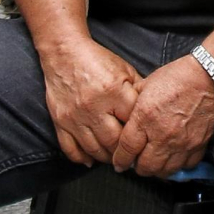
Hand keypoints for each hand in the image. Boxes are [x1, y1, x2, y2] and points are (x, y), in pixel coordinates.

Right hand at [38, 35, 139, 166]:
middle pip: (114, 142)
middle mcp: (94, 106)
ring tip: (114, 158)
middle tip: (131, 156)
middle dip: (125, 152)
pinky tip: (91, 160)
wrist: (64, 52)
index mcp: (114, 92)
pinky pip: (70, 148)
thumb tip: (153, 112)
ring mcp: (75, 116)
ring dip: (106, 158)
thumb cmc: (97, 61)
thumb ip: (139, 92)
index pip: (133, 123)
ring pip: (94, 149)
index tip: (145, 141)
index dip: (141, 134)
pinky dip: (81, 158)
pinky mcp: (60, 121)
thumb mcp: (125, 71)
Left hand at [115, 53, 213, 176]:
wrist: (209, 76)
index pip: (127, 149)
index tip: (120, 163)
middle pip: (146, 166)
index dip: (121, 160)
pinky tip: (174, 157)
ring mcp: (182, 142)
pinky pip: (186, 165)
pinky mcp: (199, 144)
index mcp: (145, 118)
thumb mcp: (146, 85)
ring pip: (165, 171)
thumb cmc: (177, 77)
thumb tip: (126, 118)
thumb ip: (134, 104)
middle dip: (138, 168)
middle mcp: (162, 134)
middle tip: (137, 162)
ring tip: (155, 162)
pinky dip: (178, 165)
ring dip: (157, 169)